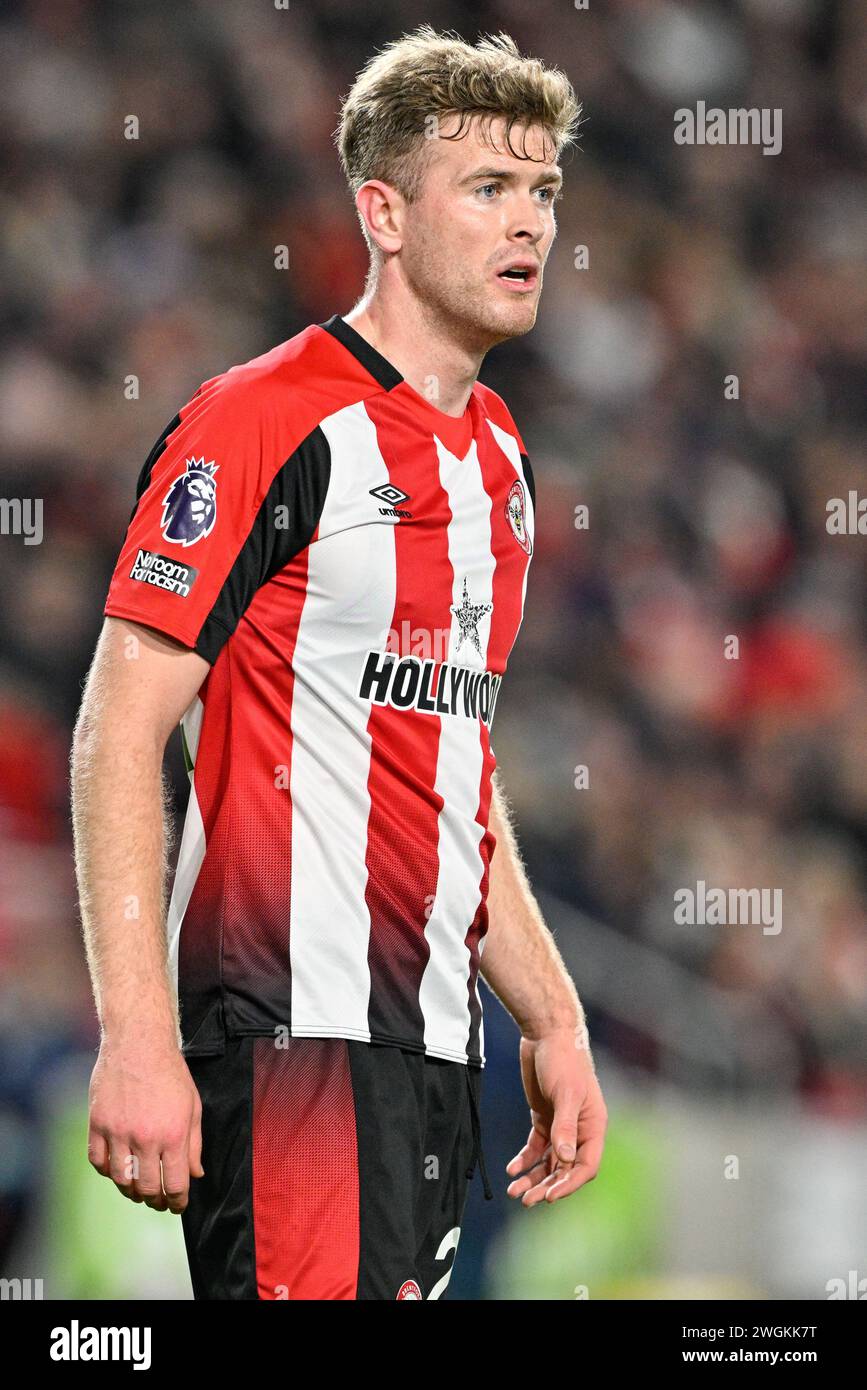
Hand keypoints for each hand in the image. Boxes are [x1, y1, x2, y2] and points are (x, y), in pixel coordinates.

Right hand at [87, 1035, 203, 1213]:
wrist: (139, 1043)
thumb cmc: (170, 1073)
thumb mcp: (193, 1106)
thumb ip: (194, 1144)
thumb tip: (196, 1174)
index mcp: (173, 1134)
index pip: (174, 1184)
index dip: (177, 1201)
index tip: (177, 1205)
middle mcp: (145, 1137)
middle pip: (146, 1187)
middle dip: (155, 1200)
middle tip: (158, 1200)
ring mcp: (118, 1131)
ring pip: (121, 1179)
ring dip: (131, 1191)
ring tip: (138, 1190)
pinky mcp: (97, 1123)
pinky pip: (98, 1161)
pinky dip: (107, 1171)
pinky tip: (117, 1169)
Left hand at [506, 1026, 606, 1206]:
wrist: (547, 1033)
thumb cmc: (564, 1060)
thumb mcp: (565, 1093)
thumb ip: (565, 1126)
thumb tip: (564, 1159)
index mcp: (593, 1126)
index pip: (585, 1165)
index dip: (569, 1183)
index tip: (549, 1197)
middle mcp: (579, 1130)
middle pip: (565, 1168)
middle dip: (547, 1186)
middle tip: (526, 1200)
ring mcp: (560, 1125)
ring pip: (549, 1162)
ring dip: (534, 1178)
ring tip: (514, 1191)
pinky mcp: (543, 1117)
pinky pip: (536, 1147)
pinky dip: (525, 1159)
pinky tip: (512, 1169)